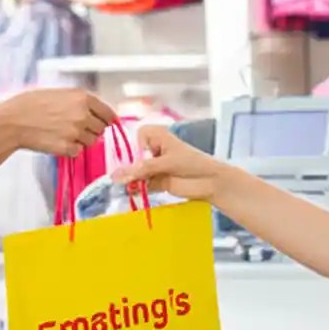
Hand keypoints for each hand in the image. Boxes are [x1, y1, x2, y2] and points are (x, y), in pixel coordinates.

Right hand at [0, 88, 115, 156]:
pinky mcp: (68, 147)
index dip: (106, 119)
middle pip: (101, 129)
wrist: (12, 120)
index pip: (108, 113)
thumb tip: (98, 113)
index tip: (105, 123)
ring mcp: (76, 131)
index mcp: (82, 97)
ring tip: (61, 132)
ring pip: (91, 141)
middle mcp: (83, 114)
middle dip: (91, 129)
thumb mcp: (59, 94)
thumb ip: (80, 102)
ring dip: (80, 139)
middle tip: (73, 127)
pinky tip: (56, 140)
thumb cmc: (31, 104)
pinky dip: (69, 149)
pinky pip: (78, 151)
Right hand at [112, 125, 228, 201]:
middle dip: (128, 167)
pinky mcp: (156, 182)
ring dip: (130, 180)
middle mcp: (154, 150)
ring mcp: (154, 167)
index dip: (134, 146)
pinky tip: (132, 193)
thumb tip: (117, 176)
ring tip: (126, 186)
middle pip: (133, 156)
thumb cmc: (193, 164)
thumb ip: (142, 169)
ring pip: (135, 172)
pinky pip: (140, 185)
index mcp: (158, 137)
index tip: (133, 158)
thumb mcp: (166, 163)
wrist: (211, 182)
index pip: (138, 136)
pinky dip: (136, 189)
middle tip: (122, 177)